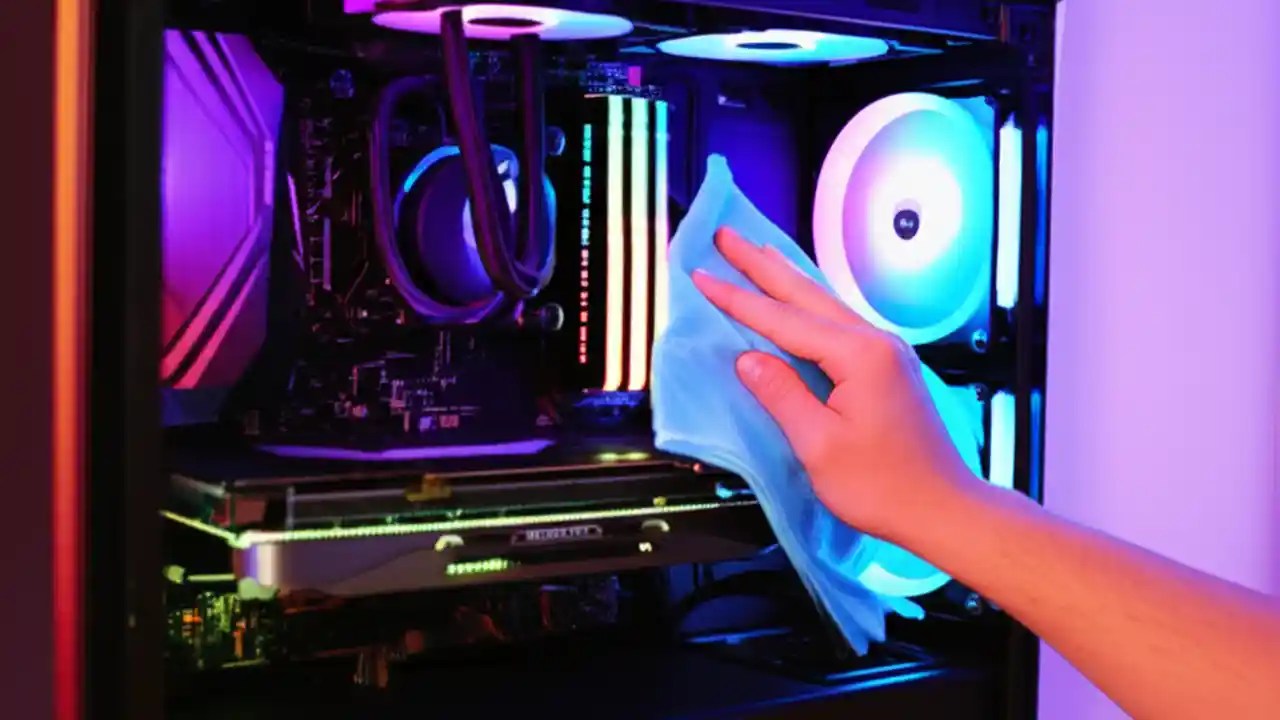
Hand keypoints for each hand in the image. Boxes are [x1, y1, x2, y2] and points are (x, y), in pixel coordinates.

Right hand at [691, 227, 983, 545]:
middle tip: (726, 234)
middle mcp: (875, 342)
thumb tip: (747, 359)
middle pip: (807, 294)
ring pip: (825, 304)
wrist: (943, 509)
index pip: (783, 320)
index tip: (701, 275)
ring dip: (786, 277)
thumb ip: (781, 395)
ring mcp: (886, 352)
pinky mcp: (888, 368)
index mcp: (859, 356)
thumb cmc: (883, 486)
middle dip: (762, 264)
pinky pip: (838, 322)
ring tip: (755, 251)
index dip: (738, 299)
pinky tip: (798, 298)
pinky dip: (808, 304)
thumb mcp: (820, 446)